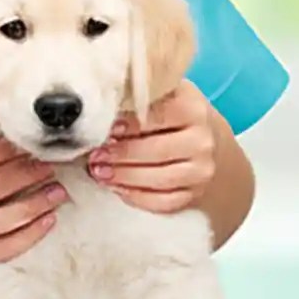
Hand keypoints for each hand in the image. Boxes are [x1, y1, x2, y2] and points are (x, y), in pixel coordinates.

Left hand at [87, 80, 216, 212]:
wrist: (203, 140)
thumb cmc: (170, 114)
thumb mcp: (158, 97)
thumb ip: (135, 98)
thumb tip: (100, 111)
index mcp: (192, 108)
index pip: (157, 116)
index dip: (128, 124)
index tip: (106, 129)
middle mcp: (202, 140)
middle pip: (157, 150)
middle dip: (120, 154)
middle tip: (94, 155)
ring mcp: (201, 170)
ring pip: (160, 179)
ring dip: (124, 177)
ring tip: (99, 172)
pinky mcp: (194, 195)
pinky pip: (164, 202)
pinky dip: (137, 196)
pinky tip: (117, 188)